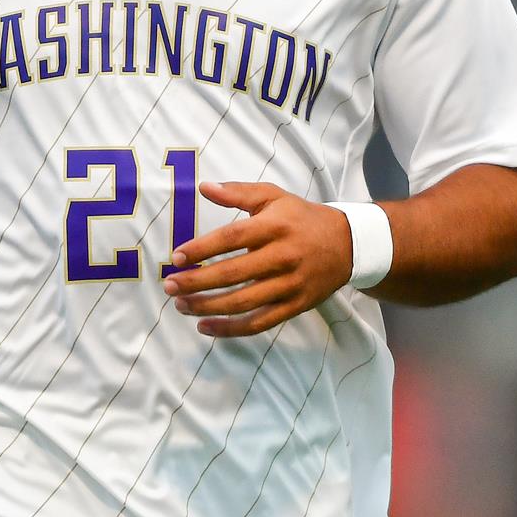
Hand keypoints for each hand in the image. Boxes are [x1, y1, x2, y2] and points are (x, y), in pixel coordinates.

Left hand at [161, 180, 353, 337]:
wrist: (348, 244)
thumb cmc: (301, 218)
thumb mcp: (274, 196)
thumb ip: (238, 192)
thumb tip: (203, 187)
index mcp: (275, 226)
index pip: (232, 238)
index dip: (202, 249)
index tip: (177, 257)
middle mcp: (282, 256)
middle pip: (233, 273)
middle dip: (196, 282)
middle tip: (169, 285)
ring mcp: (290, 285)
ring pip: (243, 302)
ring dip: (207, 307)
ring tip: (180, 305)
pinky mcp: (294, 306)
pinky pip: (259, 322)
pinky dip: (230, 329)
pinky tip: (205, 326)